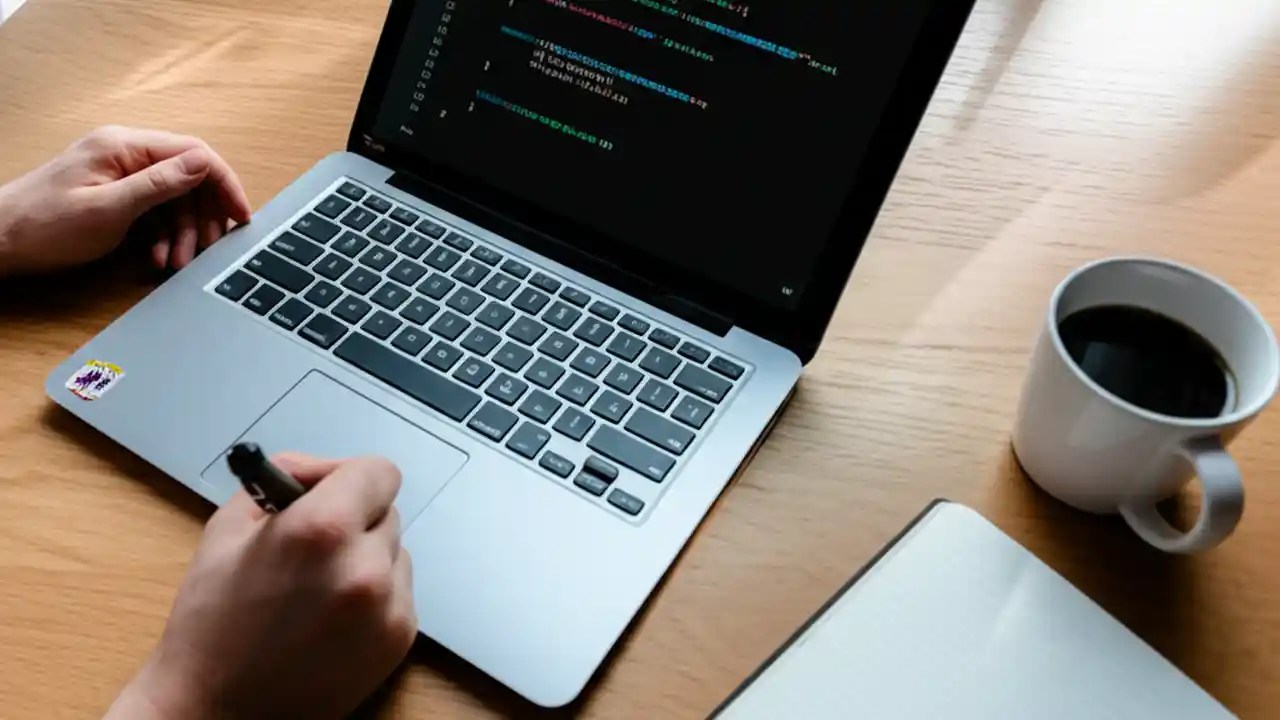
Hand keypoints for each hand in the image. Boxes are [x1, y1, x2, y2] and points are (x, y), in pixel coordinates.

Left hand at [0, 125, 250, 275]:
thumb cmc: (44, 226)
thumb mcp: (109, 208)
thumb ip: (160, 184)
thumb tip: (203, 162)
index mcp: (124, 146)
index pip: (193, 153)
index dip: (223, 183)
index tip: (240, 215)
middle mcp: (125, 153)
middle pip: (188, 177)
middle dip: (202, 216)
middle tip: (209, 249)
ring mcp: (120, 173)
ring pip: (175, 198)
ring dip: (184, 232)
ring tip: (178, 262)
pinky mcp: (116, 194)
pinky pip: (156, 210)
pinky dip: (164, 235)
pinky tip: (159, 258)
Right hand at [104, 454, 416, 719]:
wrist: (218, 710)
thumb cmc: (211, 623)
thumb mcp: (226, 529)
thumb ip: (280, 479)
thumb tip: (314, 468)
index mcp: (322, 529)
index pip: (378, 470)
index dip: (347, 476)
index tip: (326, 490)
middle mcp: (365, 566)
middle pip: (387, 510)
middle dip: (352, 518)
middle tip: (310, 543)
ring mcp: (387, 606)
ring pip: (394, 551)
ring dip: (364, 556)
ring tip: (316, 586)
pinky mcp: (399, 638)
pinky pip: (398, 591)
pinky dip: (373, 594)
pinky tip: (329, 615)